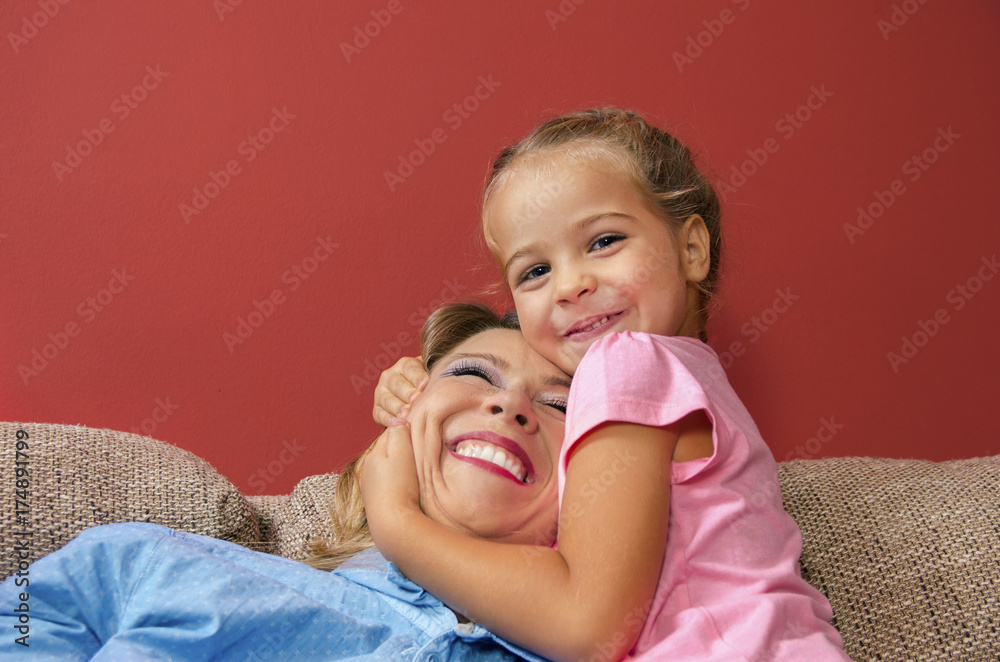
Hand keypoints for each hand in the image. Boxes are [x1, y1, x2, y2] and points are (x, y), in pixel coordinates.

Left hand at [359, 423, 421, 555]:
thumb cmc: (400, 486)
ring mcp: (370, 487)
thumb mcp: (401, 452)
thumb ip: (398, 432)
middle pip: (388, 450)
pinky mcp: (376, 502)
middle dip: (402, 448)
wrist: (394, 524)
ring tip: (415, 470)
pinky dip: (396, 481)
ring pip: (387, 468)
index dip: (407, 429)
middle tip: (421, 450)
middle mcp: (368, 469)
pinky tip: (406, 487)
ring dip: (399, 466)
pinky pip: (387, 484)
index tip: (422, 430)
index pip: (391, 432)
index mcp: (373, 454)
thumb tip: (398, 420)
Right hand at [373, 356, 428, 426]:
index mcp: (404, 365)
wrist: (416, 399)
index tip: (426, 385)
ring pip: (387, 399)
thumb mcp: (432, 376)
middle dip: (408, 393)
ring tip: (408, 413)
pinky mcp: (377, 409)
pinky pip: (380, 414)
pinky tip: (399, 422)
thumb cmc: (429, 387)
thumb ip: (435, 376)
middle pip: (398, 384)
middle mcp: (389, 377)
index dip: (418, 377)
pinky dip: (389, 419)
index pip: (410, 369)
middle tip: (417, 400)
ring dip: (398, 407)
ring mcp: (381, 393)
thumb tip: (443, 380)